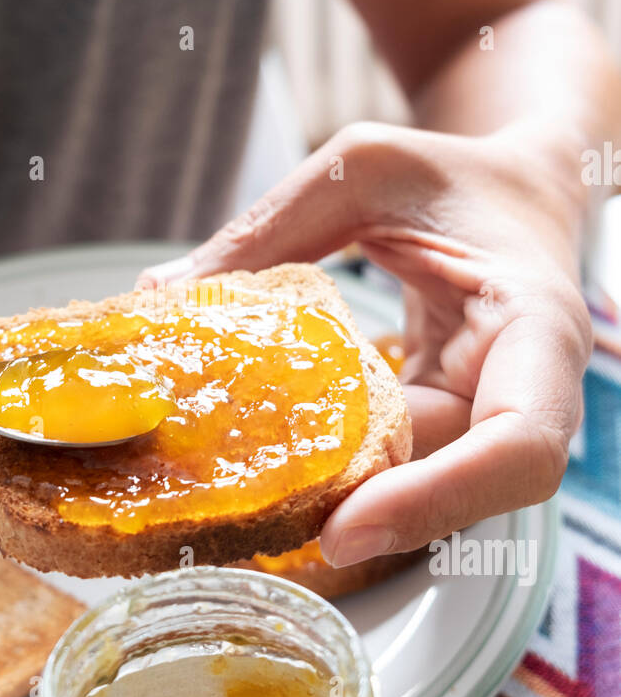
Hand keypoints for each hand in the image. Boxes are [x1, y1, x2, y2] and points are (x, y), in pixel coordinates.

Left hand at [140, 122, 591, 566]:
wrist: (511, 192)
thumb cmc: (454, 172)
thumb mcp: (364, 168)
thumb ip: (273, 227)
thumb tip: (160, 290)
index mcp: (536, 327)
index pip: (518, 448)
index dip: (435, 500)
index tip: (345, 529)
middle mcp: (523, 392)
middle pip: (452, 487)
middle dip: (358, 510)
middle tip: (253, 520)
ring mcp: (485, 418)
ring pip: (415, 486)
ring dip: (336, 495)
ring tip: (242, 499)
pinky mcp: (443, 424)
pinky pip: (393, 463)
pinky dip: (331, 466)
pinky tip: (263, 463)